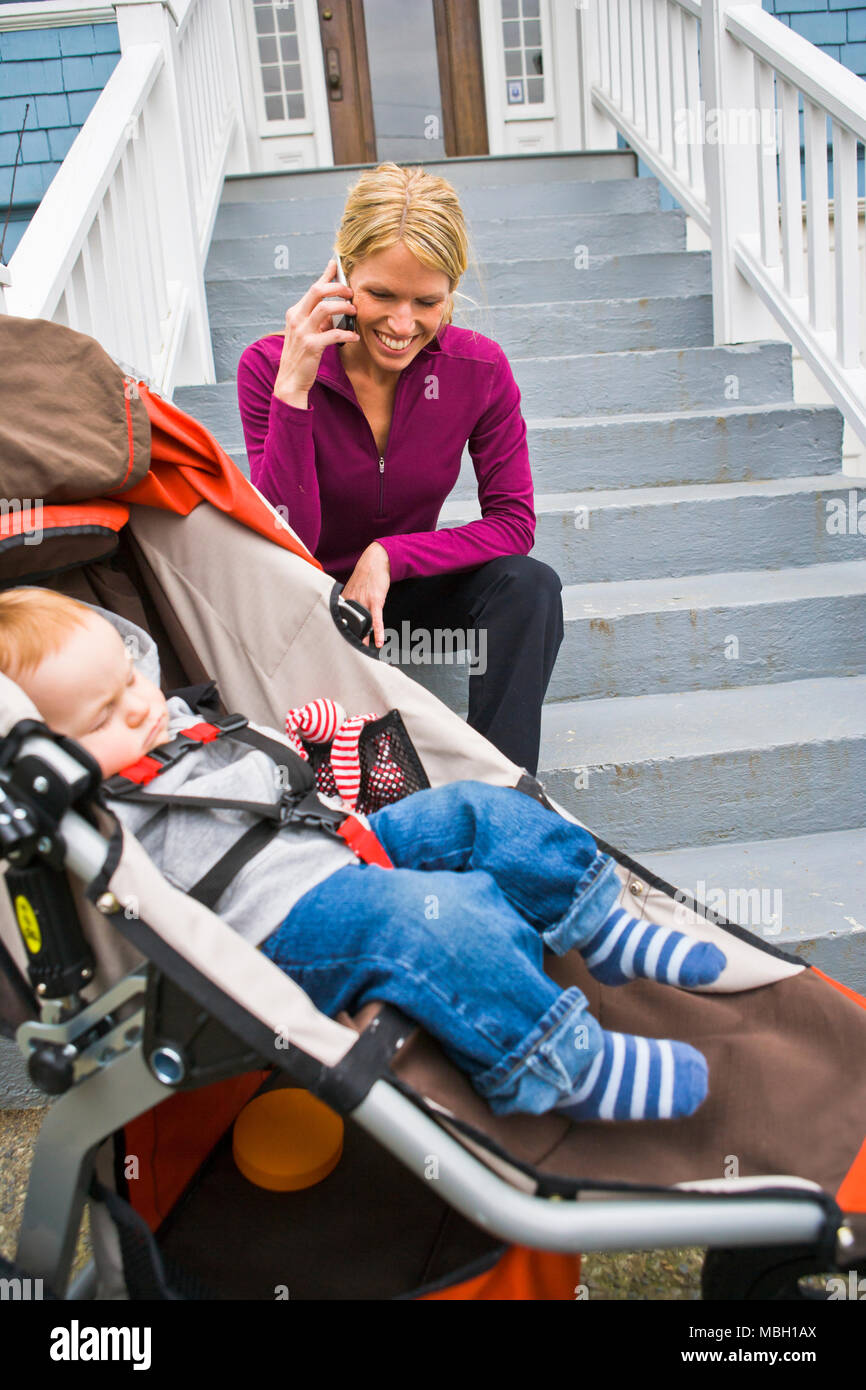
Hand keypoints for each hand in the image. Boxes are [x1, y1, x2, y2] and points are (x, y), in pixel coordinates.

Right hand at [273, 258, 358, 405]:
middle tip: (351, 292)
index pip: (313, 288)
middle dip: (337, 287)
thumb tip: (335, 307)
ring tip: (354, 310)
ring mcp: (302, 332)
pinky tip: (354, 337)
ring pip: (326, 308)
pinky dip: (347, 334)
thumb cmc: (301, 357)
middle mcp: (296, 319)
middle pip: (317, 291)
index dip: (325, 275)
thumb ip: (318, 319)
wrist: (290, 381)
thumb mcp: (307, 333)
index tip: (336, 264)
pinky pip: (333, 334)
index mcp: (295, 313)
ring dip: (343, 307)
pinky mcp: (311, 346)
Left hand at [341, 542, 390, 647]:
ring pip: (363, 624)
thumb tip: (348, 613)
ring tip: (362, 650)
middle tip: (347, 650)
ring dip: (363, 638)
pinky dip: (378, 632)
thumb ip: (349, 601)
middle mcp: (352, 602)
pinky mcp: (375, 601)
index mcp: (344, 600)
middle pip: (350, 625)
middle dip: (349, 638)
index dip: (339, 632)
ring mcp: (364, 601)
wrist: (375, 561)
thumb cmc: (365, 576)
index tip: (336, 642)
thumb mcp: (353, 589)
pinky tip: (379, 642)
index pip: (340, 619)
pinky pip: (377, 620)